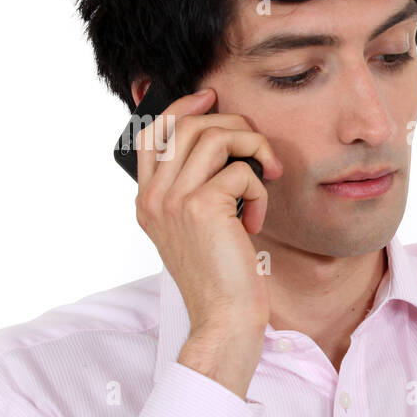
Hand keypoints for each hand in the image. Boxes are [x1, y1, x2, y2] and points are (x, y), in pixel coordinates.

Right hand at [133, 86, 283, 393]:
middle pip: (190, 126)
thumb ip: (197, 190)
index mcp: (147, 201)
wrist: (224, 318)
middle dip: (236, 127)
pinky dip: (261, 191)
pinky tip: (256, 221)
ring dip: (255, 150)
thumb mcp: (199, 229)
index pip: (154, 133)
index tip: (214, 98)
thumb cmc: (221, 277)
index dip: (184, 107)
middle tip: (261, 152)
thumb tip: (221, 143)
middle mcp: (153, 197)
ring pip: (217, 137)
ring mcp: (173, 201)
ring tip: (268, 177)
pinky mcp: (202, 207)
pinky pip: (242, 171)